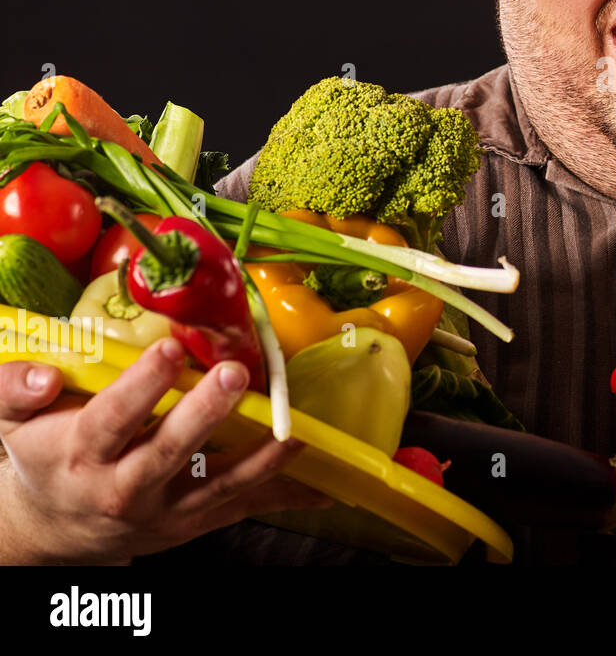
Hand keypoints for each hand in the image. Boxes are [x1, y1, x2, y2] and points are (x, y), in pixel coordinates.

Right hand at [0, 338, 331, 563]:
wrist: (53, 526)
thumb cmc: (44, 455)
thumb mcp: (13, 421)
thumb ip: (16, 389)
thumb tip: (43, 374)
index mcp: (79, 452)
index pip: (112, 418)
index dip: (141, 386)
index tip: (169, 350)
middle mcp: (122, 487)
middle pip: (168, 452)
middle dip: (204, 414)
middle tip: (234, 375)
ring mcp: (163, 511)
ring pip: (217, 485)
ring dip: (260, 457)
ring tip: (295, 429)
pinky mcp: (193, 524)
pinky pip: (244, 508)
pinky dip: (285, 498)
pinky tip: (324, 486)